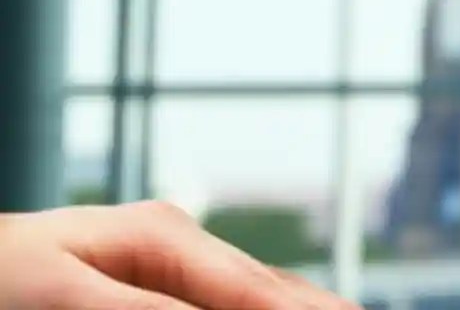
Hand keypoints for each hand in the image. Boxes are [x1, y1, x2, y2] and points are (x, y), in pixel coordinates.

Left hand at [0, 200, 359, 308]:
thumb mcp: (61, 294)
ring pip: (256, 295)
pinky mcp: (156, 289)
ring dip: (298, 309)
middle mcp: (179, 245)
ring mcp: (170, 268)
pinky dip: (264, 308)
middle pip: (270, 288)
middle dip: (319, 309)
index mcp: (164, 235)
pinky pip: (225, 304)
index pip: (255, 288)